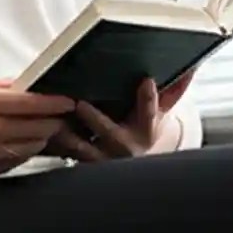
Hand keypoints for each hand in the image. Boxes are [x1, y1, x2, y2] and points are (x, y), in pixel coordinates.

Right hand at [0, 81, 75, 182]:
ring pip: (33, 147)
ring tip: (45, 128)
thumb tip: (25, 84)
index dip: (56, 102)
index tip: (69, 99)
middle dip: (55, 120)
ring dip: (43, 137)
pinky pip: (17, 162)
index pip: (32, 103)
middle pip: (39, 127)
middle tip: (63, 115)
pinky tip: (22, 143)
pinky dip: (25, 151)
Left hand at [47, 70, 194, 161]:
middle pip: (111, 133)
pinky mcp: (80, 163)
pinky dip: (51, 144)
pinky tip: (39, 130)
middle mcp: (124, 147)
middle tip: (81, 102)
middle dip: (97, 119)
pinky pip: (64, 154)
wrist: (129, 166)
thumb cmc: (141, 132)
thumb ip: (173, 91)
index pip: (151, 114)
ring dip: (67, 134)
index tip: (147, 81)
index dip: (150, 99)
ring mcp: (101, 158)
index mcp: (145, 131)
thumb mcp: (160, 115)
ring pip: (82, 147)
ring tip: (53, 119)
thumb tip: (193, 66)